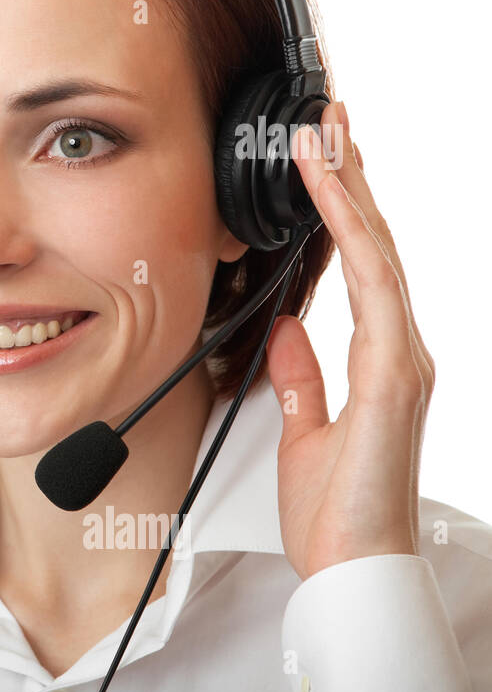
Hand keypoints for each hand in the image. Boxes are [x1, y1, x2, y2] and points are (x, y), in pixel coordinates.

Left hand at [266, 101, 435, 580]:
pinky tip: (338, 203)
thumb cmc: (338, 514)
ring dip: (351, 195)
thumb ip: (301, 379)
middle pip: (377, 248)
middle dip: (352, 182)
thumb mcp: (304, 431)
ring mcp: (402, 362)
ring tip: (327, 140)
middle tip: (330, 123)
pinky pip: (373, 294)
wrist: (354, 568)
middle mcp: (398, 352)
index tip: (324, 164)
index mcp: (378, 362)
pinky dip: (356, 242)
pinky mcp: (395, 378)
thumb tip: (289, 331)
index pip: (360, 269)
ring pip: (380, 256)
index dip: (344, 212)